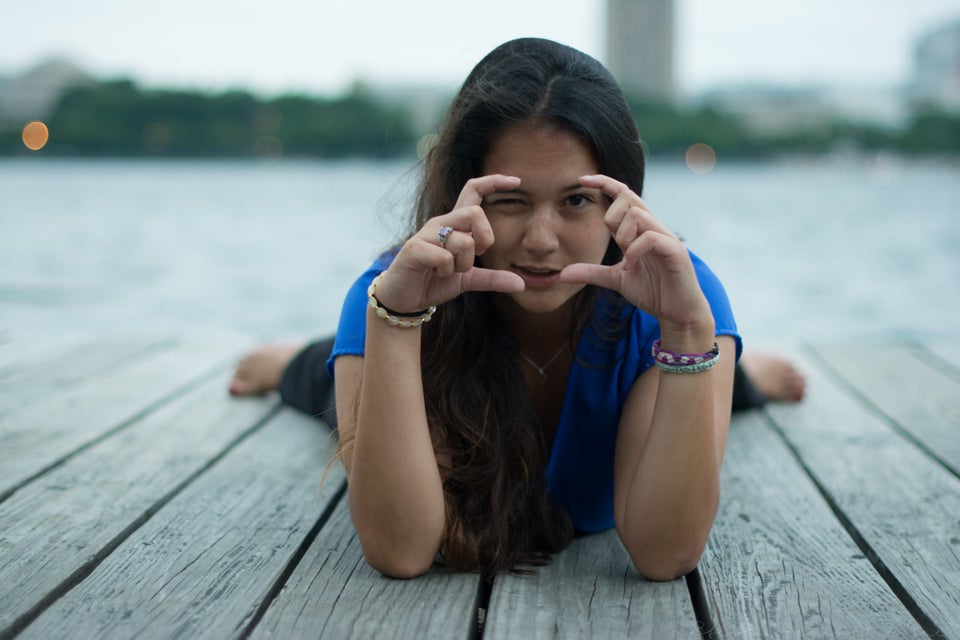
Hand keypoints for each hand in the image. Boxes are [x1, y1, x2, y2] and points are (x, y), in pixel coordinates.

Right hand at [373, 174, 525, 312]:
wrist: (404, 299)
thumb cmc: (433, 281)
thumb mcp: (468, 280)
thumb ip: (493, 278)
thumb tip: (521, 284)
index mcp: (454, 225)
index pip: (473, 191)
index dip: (494, 182)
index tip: (516, 181)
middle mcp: (441, 223)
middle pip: (475, 213)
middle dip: (484, 239)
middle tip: (475, 257)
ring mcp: (426, 234)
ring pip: (463, 241)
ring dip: (463, 264)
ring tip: (448, 271)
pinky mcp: (414, 248)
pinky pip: (444, 258)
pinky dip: (446, 272)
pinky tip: (434, 274)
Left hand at [559, 174, 712, 333]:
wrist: (678, 312)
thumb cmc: (653, 291)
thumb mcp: (615, 279)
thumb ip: (591, 272)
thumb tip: (561, 274)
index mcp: (639, 230)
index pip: (623, 194)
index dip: (604, 183)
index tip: (582, 179)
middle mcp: (653, 227)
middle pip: (628, 198)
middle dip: (613, 217)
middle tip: (616, 244)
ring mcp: (666, 238)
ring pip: (637, 215)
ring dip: (624, 234)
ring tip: (626, 257)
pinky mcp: (675, 252)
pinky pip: (651, 237)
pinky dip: (635, 249)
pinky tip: (631, 264)